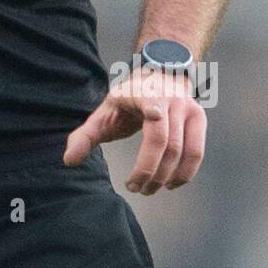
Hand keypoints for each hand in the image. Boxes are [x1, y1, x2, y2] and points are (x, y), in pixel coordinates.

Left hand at [63, 66, 204, 193]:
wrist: (158, 77)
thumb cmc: (127, 101)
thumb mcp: (104, 112)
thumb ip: (85, 136)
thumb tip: (69, 161)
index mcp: (142, 92)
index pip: (150, 105)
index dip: (151, 116)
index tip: (151, 119)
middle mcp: (168, 96)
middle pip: (164, 142)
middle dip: (149, 170)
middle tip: (135, 188)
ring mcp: (187, 106)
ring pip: (182, 150)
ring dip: (166, 176)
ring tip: (149, 189)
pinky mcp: (199, 117)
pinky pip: (196, 152)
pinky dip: (185, 172)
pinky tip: (171, 184)